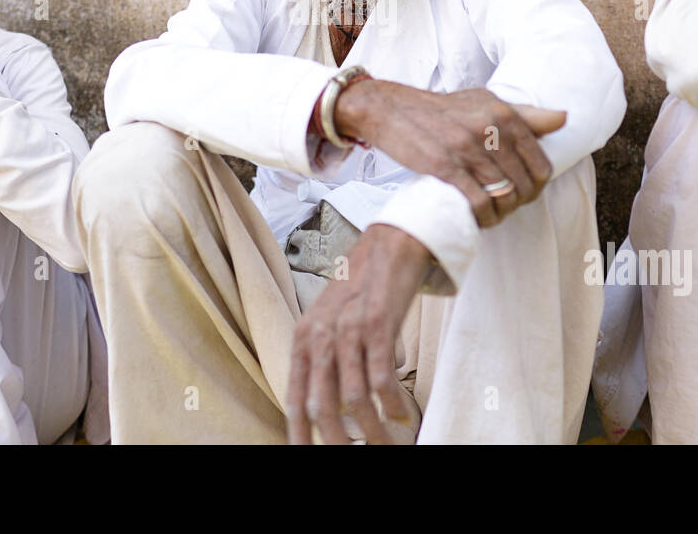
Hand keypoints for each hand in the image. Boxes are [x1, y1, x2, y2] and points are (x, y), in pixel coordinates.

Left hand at [286, 224, 429, 444]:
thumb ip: (332, 361)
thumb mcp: (334, 322)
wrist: (391, 243)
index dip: (299, 434)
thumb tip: (343, 407)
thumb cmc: (364, 286)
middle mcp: (320, 335)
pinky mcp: (378, 323)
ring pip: (355, 399)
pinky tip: (402, 413)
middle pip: (323, 407)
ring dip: (374, 431)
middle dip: (338, 442)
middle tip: (358, 455)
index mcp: (304, 338)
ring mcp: (348, 329)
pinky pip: (382, 378)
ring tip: (387, 444)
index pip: (295, 398)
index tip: (306, 455)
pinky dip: (393, 403)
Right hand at [331, 80, 565, 226]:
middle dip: (517, 203)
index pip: (540, 164)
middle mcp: (489, 128)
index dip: (536, 187)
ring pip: (503, 197)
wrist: (391, 109)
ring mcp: (466, 148)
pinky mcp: (444, 166)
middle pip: (523, 185)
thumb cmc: (442, 110)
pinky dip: (482, 217)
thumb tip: (564, 119)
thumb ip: (525, 114)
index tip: (521, 192)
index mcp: (503, 113)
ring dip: (499, 214)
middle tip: (503, 206)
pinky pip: (478, 203)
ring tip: (489, 214)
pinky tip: (475, 217)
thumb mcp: (484, 101)